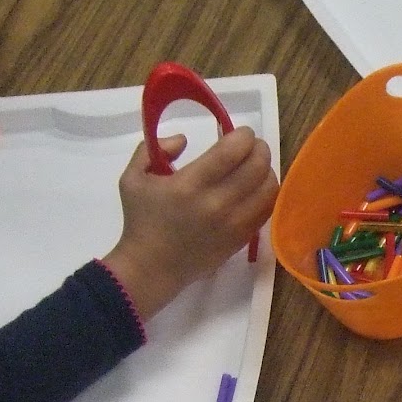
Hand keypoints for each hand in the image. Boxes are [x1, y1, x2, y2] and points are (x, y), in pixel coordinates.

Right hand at [102, 128, 278, 320]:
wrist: (152, 268)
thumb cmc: (141, 221)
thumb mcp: (132, 178)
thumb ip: (153, 147)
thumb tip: (183, 140)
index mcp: (189, 185)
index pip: (233, 150)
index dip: (244, 135)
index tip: (238, 133)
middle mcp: (216, 203)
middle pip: (258, 165)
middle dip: (258, 148)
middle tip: (250, 147)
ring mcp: (233, 224)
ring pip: (269, 188)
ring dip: (266, 170)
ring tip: (254, 168)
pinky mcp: (241, 239)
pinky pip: (267, 210)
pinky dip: (266, 194)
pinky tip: (255, 190)